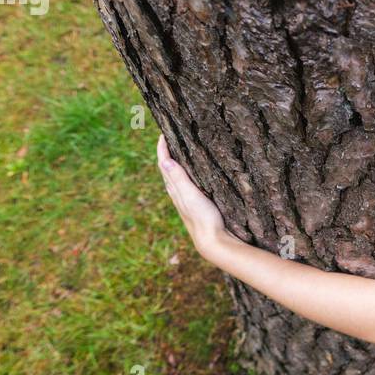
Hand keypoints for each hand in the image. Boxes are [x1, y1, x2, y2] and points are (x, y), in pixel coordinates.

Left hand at [157, 133, 236, 260]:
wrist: (212, 241)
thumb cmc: (202, 218)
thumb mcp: (191, 196)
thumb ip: (179, 179)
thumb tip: (164, 160)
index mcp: (174, 189)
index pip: (164, 163)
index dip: (162, 148)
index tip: (162, 133)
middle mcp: (177, 193)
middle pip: (167, 169)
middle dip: (167, 153)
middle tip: (170, 137)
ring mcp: (185, 200)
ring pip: (175, 177)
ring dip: (174, 163)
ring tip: (179, 151)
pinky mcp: (194, 204)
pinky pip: (184, 184)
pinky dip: (184, 174)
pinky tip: (191, 176)